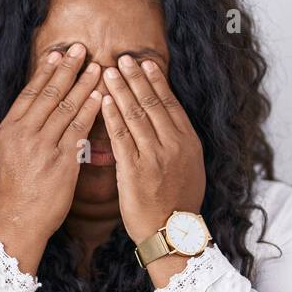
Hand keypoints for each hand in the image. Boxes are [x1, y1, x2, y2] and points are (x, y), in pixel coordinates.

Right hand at [0, 42, 102, 273]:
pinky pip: (79, 129)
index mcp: (9, 130)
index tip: (58, 54)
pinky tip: (101, 96)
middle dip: (67, 69)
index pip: (30, 93)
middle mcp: (24, 134)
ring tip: (97, 67)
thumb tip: (35, 111)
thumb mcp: (7, 155)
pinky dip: (90, 110)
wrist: (17, 222)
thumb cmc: (13, 192)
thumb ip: (21, 132)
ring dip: (84, 84)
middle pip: (49, 94)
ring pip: (66, 107)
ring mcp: (43, 147)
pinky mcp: (61, 162)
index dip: (45, 72)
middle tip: (81, 48)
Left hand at [101, 55, 205, 245]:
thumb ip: (179, 145)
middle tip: (122, 58)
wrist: (173, 234)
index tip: (145, 64)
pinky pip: (121, 137)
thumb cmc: (178, 204)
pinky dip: (112, 117)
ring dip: (121, 90)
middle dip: (135, 78)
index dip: (156, 82)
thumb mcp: (189, 169)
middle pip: (152, 103)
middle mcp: (173, 145)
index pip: (169, 104)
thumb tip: (170, 125)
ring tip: (108, 71)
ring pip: (136, 116)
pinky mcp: (135, 170)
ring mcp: (155, 157)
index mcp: (188, 142)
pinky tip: (102, 101)